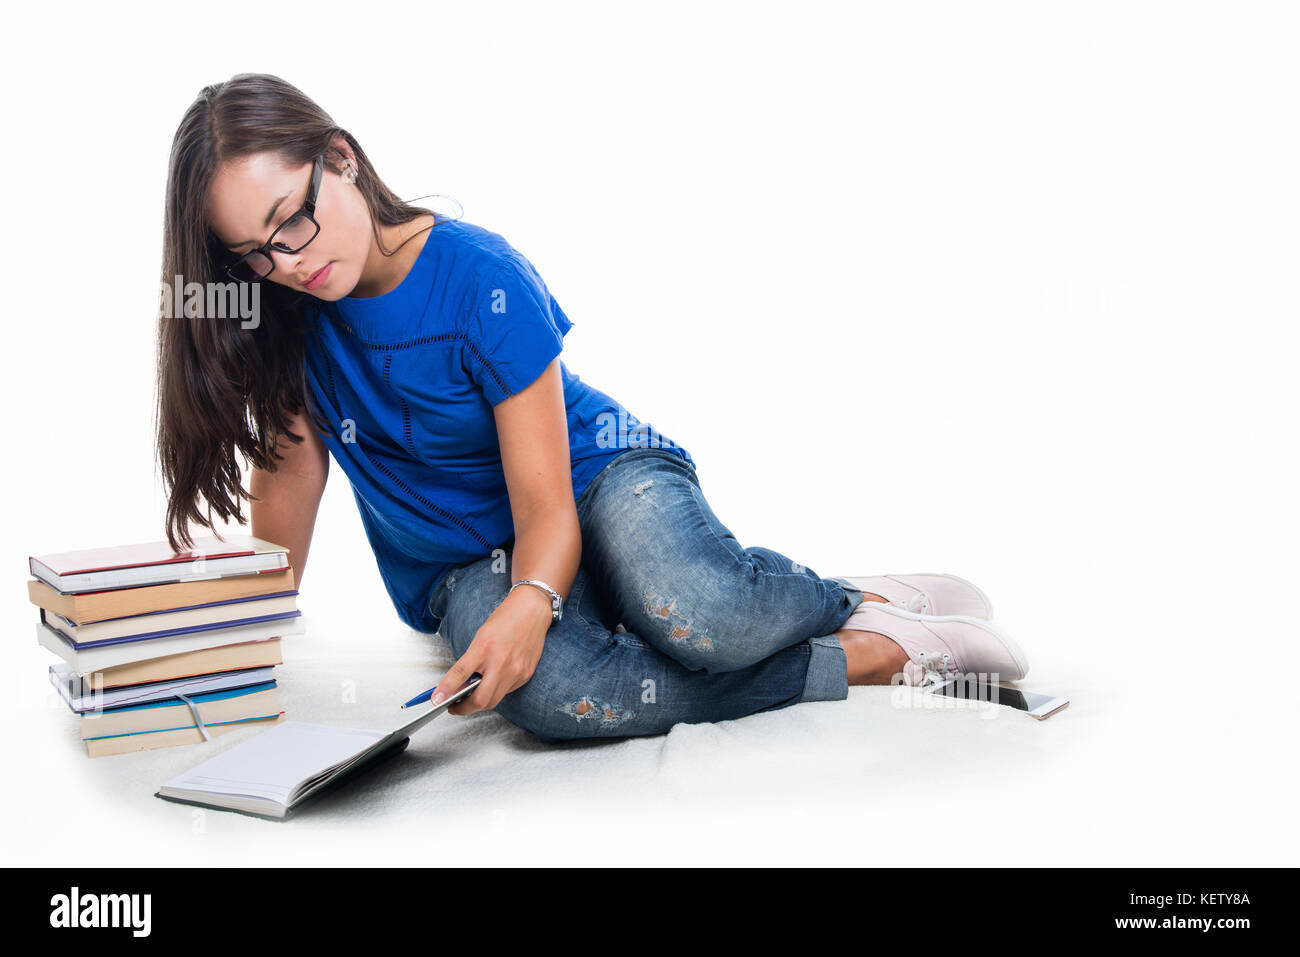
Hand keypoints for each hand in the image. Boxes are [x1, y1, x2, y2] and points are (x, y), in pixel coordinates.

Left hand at [432, 584, 553, 715]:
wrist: (532, 610)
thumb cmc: (505, 619)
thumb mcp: (481, 637)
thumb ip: (470, 661)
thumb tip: (458, 684)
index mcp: (484, 648)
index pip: (460, 674)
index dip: (446, 689)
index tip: (437, 700)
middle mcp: (501, 662)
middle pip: (480, 700)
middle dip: (464, 708)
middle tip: (454, 706)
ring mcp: (516, 671)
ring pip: (494, 701)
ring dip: (479, 702)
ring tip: (470, 698)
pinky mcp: (526, 675)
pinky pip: (506, 692)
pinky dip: (496, 692)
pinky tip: (491, 684)